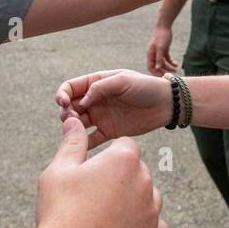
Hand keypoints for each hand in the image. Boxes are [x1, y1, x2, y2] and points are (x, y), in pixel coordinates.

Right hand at [34, 116, 169, 227]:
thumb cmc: (60, 213)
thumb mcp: (59, 171)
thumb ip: (72, 143)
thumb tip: (73, 121)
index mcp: (124, 159)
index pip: (125, 147)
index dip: (108, 159)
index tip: (92, 175)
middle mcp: (145, 181)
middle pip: (137, 173)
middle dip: (120, 181)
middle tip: (91, 201)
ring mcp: (153, 211)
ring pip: (147, 199)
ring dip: (132, 204)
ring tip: (102, 221)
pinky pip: (154, 227)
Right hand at [56, 69, 171, 146]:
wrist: (166, 104)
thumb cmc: (145, 87)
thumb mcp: (123, 80)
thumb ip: (100, 88)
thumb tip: (81, 102)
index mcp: (96, 83)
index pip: (70, 87)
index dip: (62, 94)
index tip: (63, 102)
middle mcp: (95, 100)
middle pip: (70, 107)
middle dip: (65, 112)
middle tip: (71, 118)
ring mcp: (100, 117)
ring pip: (77, 124)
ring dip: (71, 128)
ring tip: (75, 131)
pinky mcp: (108, 132)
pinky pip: (91, 140)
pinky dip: (83, 144)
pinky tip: (80, 147)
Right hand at [146, 26, 177, 75]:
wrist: (164, 27)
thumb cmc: (161, 36)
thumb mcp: (161, 48)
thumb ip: (159, 58)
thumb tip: (158, 68)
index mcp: (150, 54)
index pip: (150, 67)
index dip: (155, 72)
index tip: (162, 76)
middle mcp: (154, 54)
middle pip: (157, 66)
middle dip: (164, 71)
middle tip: (171, 74)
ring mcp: (159, 52)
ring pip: (163, 63)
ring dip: (169, 67)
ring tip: (176, 69)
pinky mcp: (164, 50)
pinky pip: (167, 59)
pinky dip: (171, 62)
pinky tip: (176, 64)